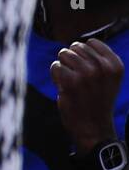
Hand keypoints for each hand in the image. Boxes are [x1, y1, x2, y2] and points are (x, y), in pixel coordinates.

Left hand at [52, 38, 124, 152]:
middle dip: (72, 61)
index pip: (91, 43)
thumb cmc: (97, 100)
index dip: (83, 55)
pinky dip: (56, 76)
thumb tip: (78, 43)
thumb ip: (99, 59)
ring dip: (63, 67)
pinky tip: (64, 87)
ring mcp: (86, 73)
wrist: (93, 127)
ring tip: (72, 83)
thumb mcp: (108, 78)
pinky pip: (55, 66)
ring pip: (63, 54)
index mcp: (115, 64)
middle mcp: (102, 67)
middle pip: (75, 47)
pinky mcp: (70, 81)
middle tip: (78, 80)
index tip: (88, 71)